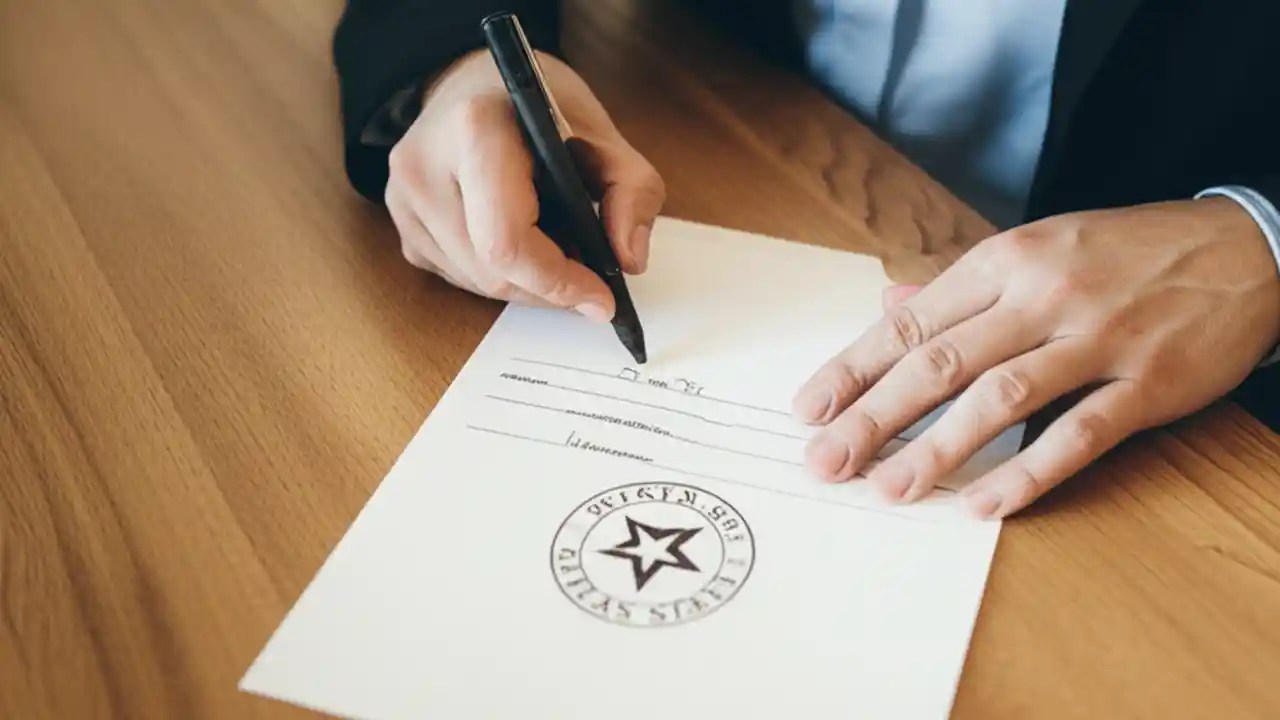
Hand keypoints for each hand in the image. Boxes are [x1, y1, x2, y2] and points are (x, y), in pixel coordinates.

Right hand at [385, 49, 664, 319]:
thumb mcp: (601, 134)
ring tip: (556, 250)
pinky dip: (498, 276)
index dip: (557, 282)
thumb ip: (631, 191)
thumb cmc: (536, 106)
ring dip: (526, 285)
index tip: (601, 297)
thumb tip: (628, 259)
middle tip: (588, 278)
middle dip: (548, 288)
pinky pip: (457, 277)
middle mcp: (424, 166)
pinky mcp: (401, 224)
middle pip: (491, 271)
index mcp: (475, 130)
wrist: (473, 84)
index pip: (507, 240)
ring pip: (474, 283)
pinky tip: (520, 242)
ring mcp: (403, 199)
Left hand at [793, 199, 1279, 517]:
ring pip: (1000, 398)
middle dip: (873, 416)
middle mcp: (1043, 294)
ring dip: (937, 449)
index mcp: (1007, 260)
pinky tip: (983, 503)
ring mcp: (1097, 338)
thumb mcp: (1037, 248)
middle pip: (941, 362)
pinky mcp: (1148, 383)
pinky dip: (1028, 470)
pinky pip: (1079, 433)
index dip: (854, 368)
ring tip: (888, 490)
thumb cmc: (1124, 251)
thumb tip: (888, 305)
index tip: (809, 409)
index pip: (913, 322)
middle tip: (824, 461)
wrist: (1245, 245)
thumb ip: (960, 286)